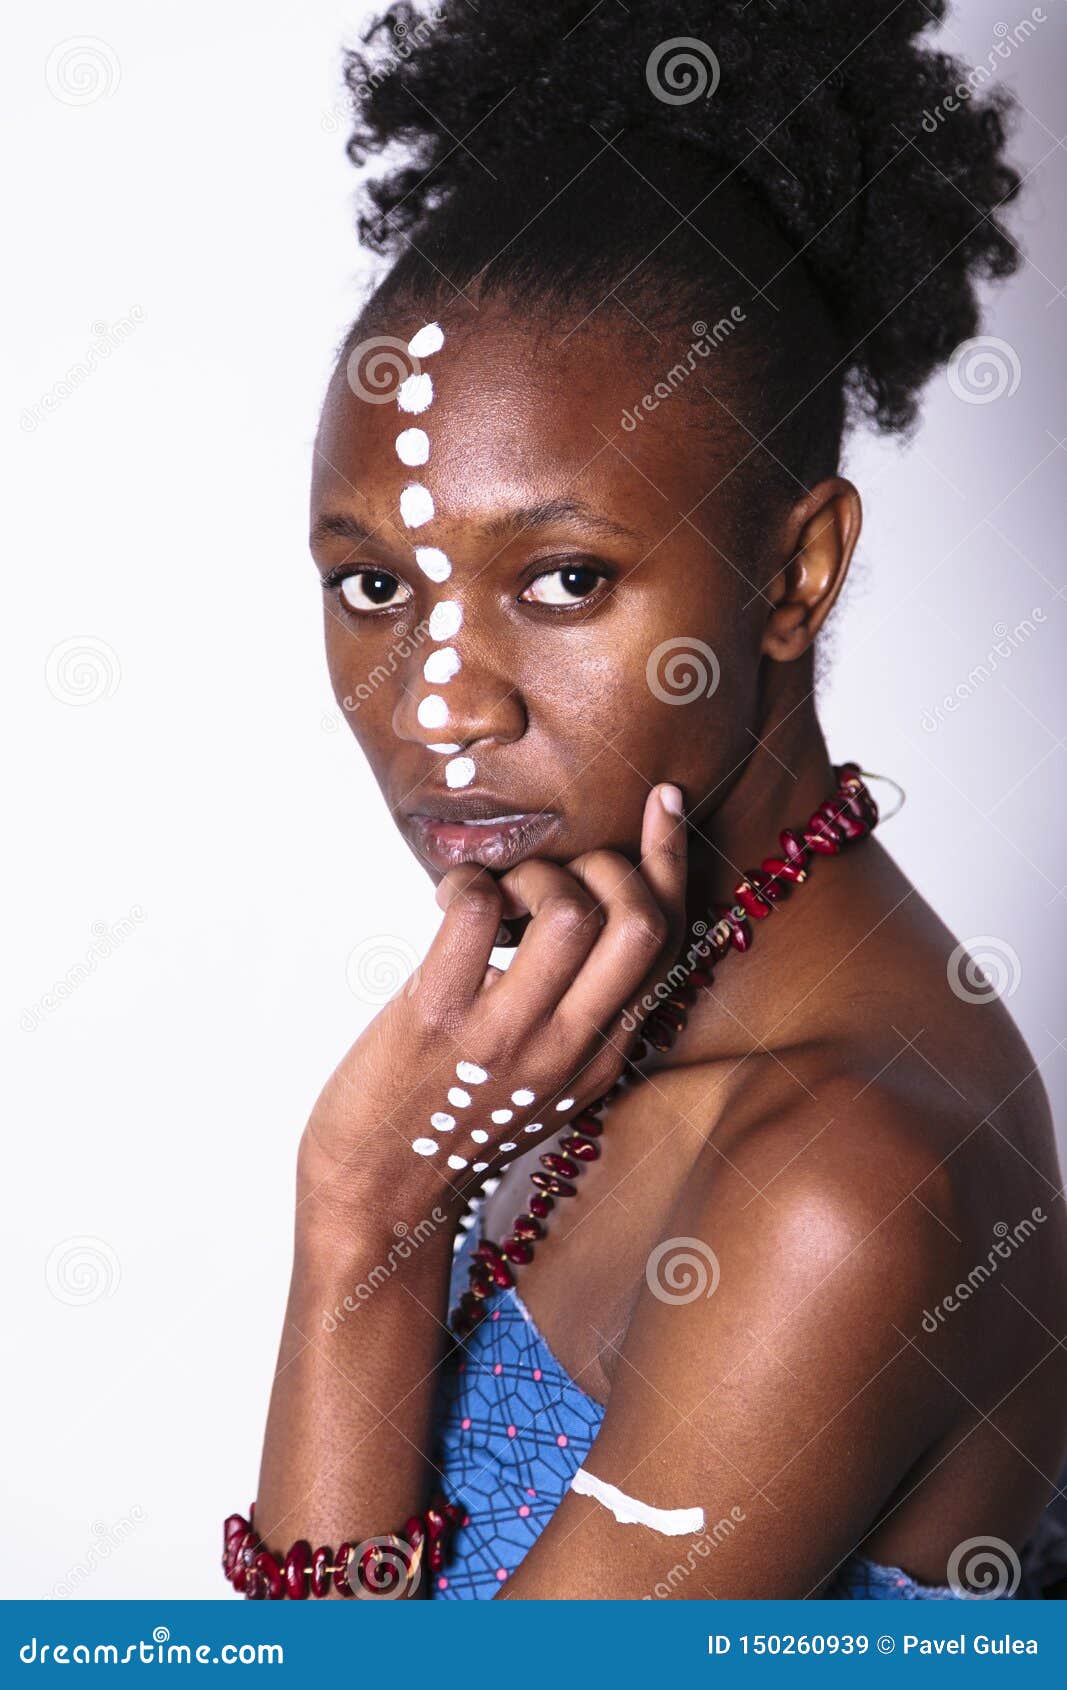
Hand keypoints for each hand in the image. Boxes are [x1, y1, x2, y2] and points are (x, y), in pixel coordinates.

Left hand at [299, 784, 686, 1220]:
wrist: (379, 1196)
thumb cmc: (455, 1122)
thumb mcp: (547, 1081)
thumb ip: (581, 1015)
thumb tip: (586, 918)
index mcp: (604, 1055)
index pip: (669, 945)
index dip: (670, 863)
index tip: (661, 801)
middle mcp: (569, 1047)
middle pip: (641, 924)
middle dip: (606, 866)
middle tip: (549, 877)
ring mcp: (506, 1037)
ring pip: (570, 914)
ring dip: (533, 874)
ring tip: (497, 894)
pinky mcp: (438, 1021)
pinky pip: (475, 913)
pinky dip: (467, 882)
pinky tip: (446, 899)